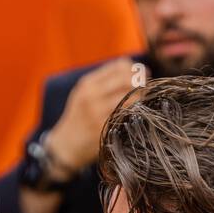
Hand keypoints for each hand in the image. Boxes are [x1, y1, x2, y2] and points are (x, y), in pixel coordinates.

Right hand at [48, 58, 143, 172]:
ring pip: (129, 98)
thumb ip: (104, 81)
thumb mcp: (85, 93)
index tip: (144, 74)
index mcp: (88, 83)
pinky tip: (138, 114)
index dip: (135, 69)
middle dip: (142, 82)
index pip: (119, 66)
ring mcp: (98, 113)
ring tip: (144, 101)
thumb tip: (131, 68)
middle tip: (148, 88)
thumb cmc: (79, 118)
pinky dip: (136, 112)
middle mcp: (92, 95)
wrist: (66, 146)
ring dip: (141, 98)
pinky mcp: (104, 129)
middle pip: (126, 80)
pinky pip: (127, 116)